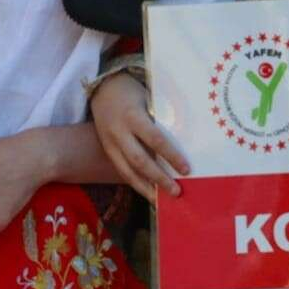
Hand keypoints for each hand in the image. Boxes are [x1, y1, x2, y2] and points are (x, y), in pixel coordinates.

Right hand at [89, 71, 188, 200]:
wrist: (101, 88)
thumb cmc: (132, 92)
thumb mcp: (148, 97)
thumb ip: (161, 116)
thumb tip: (186, 136)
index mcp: (133, 117)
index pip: (155, 139)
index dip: (171, 155)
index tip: (186, 169)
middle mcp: (119, 133)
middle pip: (140, 161)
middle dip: (159, 178)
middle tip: (176, 191)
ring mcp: (110, 144)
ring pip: (127, 171)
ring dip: (146, 188)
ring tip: (162, 201)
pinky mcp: (107, 151)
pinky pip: (122, 171)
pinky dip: (136, 183)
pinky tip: (148, 193)